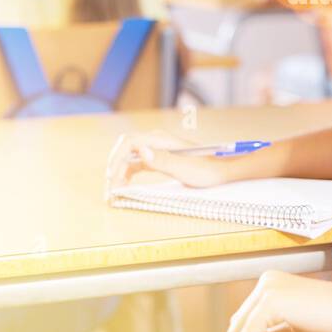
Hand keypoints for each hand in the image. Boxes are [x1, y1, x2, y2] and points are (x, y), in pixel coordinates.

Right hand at [104, 130, 234, 198]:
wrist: (222, 169)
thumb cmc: (206, 169)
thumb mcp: (184, 168)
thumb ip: (162, 160)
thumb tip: (141, 151)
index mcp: (160, 139)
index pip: (128, 143)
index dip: (116, 160)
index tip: (112, 179)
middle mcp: (155, 140)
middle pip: (124, 149)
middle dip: (114, 167)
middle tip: (109, 189)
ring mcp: (156, 149)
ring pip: (129, 157)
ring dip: (119, 172)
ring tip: (113, 191)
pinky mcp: (159, 158)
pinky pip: (136, 164)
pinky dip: (128, 174)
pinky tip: (124, 185)